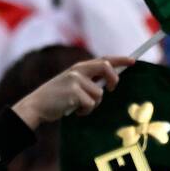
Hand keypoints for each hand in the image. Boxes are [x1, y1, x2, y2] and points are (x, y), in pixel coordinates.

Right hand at [11, 56, 136, 126]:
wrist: (36, 106)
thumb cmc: (55, 98)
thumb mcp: (70, 83)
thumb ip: (87, 80)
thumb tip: (108, 83)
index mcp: (78, 67)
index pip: (103, 59)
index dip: (120, 59)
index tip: (133, 61)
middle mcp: (78, 70)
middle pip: (106, 68)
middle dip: (113, 80)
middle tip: (111, 89)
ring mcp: (76, 81)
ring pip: (99, 94)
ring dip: (92, 104)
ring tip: (78, 106)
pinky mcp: (74, 93)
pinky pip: (91, 104)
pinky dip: (85, 111)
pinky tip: (73, 111)